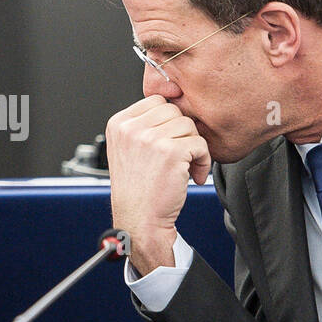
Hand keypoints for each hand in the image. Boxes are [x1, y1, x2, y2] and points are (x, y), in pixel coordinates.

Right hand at [106, 95, 209, 275]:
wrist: (139, 220)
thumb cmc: (137, 190)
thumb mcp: (128, 149)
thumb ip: (143, 125)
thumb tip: (175, 106)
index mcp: (119, 124)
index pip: (156, 101)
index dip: (168, 121)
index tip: (168, 143)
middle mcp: (131, 128)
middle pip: (174, 110)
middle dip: (181, 133)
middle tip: (179, 157)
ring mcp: (149, 138)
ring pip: (189, 125)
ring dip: (193, 147)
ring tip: (185, 168)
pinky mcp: (170, 151)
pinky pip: (200, 144)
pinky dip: (203, 161)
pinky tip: (192, 176)